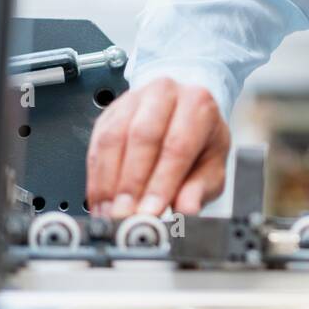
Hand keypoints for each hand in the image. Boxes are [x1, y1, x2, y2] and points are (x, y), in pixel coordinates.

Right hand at [85, 77, 228, 217]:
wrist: (186, 120)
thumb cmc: (201, 144)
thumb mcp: (212, 169)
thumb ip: (199, 190)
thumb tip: (187, 210)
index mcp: (198, 104)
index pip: (177, 144)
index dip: (161, 182)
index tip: (150, 211)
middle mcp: (165, 94)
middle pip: (142, 136)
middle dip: (131, 182)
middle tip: (126, 214)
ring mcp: (134, 100)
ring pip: (114, 139)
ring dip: (108, 182)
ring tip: (111, 212)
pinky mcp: (110, 113)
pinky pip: (97, 144)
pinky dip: (96, 177)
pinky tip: (100, 200)